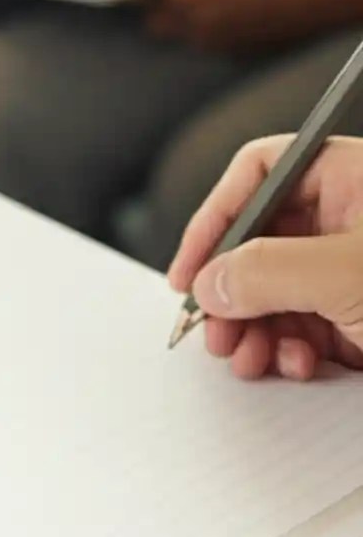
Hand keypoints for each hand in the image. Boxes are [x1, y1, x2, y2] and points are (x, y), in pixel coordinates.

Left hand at [149, 0, 344, 53]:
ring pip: (182, 36)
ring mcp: (216, 41)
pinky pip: (208, 44)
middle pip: (156, 25)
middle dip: (159, 12)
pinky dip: (209, 33)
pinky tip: (225, 15)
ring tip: (204, 4)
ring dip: (185, 24)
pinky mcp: (233, 53)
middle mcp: (198, 22)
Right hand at [168, 135, 362, 380]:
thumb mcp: (350, 273)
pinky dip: (288, 350)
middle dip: (231, 292)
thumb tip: (212, 281)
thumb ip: (270, 271)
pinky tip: (293, 364)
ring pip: (277, 291)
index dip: (215, 218)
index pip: (259, 172)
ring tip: (247, 357)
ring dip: (251, 329)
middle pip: (259, 241)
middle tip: (214, 326)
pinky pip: (307, 327)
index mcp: (354, 177)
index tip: (190, 268)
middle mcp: (352, 217)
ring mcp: (355, 269)